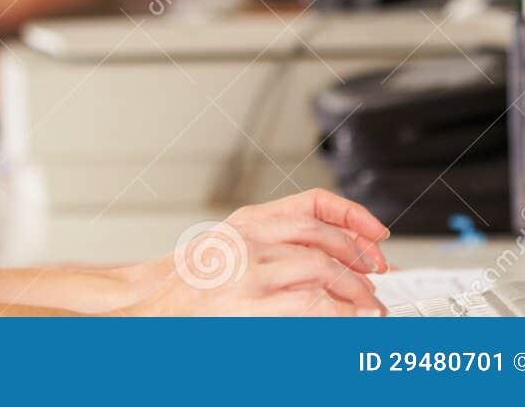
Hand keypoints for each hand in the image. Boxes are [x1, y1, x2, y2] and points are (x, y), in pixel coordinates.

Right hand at [124, 189, 390, 315]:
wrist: (145, 308)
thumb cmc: (182, 286)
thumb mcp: (226, 247)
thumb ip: (271, 244)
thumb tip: (326, 256)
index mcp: (246, 222)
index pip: (312, 204)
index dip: (353, 216)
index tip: (378, 234)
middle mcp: (249, 240)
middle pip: (324, 240)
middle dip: (360, 261)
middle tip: (377, 281)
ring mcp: (250, 272)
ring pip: (324, 270)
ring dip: (356, 291)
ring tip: (369, 309)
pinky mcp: (252, 305)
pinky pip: (313, 303)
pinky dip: (339, 312)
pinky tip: (350, 320)